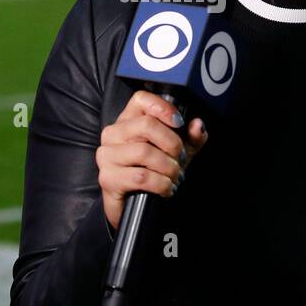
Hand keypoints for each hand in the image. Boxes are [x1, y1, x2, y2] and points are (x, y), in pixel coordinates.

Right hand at [96, 90, 208, 231]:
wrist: (133, 206)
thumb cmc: (153, 172)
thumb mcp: (176, 153)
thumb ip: (190, 138)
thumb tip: (197, 125)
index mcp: (128, 121)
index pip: (141, 99)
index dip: (163, 107)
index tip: (179, 123)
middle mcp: (113, 134)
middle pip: (146, 124)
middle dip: (172, 143)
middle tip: (181, 158)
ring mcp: (107, 155)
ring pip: (145, 152)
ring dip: (168, 167)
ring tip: (174, 176)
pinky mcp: (108, 178)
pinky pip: (141, 176)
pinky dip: (161, 184)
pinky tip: (166, 189)